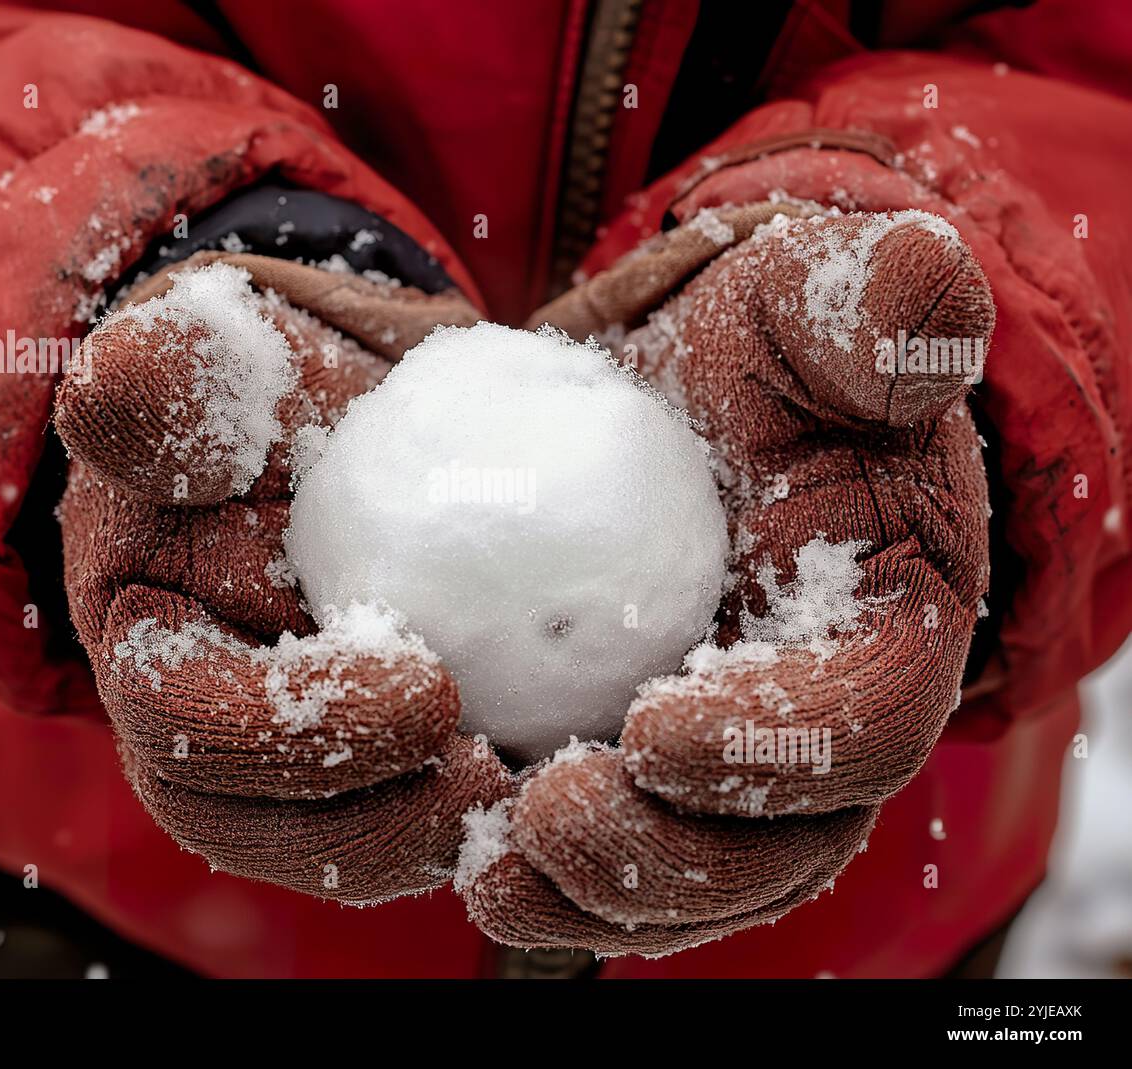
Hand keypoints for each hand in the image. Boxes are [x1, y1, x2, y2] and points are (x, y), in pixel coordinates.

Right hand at [56, 252, 511, 903]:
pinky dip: (469, 831)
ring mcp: (275, 759)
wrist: (337, 421)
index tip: (427, 682)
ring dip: (423, 841)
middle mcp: (199, 721)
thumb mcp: (226, 359)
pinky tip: (550, 790)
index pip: (183, 713)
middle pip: (251, 821)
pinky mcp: (355, 768)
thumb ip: (168, 378)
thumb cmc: (279, 386)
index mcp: (151, 634)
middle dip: (370, 819)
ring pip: (325, 848)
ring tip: (522, 793)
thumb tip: (110, 385)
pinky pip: (397, 828)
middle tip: (489, 772)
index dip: (290, 724)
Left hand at [459, 202, 992, 952]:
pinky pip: (613, 860)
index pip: (869, 716)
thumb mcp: (798, 304)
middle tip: (551, 811)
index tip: (655, 724)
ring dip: (597, 893)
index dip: (779, 741)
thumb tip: (919, 298)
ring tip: (493, 863)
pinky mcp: (642, 770)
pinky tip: (465, 856)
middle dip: (673, 852)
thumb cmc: (748, 352)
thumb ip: (863, 306)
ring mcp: (731, 763)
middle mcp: (822, 720)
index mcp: (886, 624)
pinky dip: (547, 878)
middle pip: (782, 843)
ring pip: (693, 879)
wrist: (675, 397)